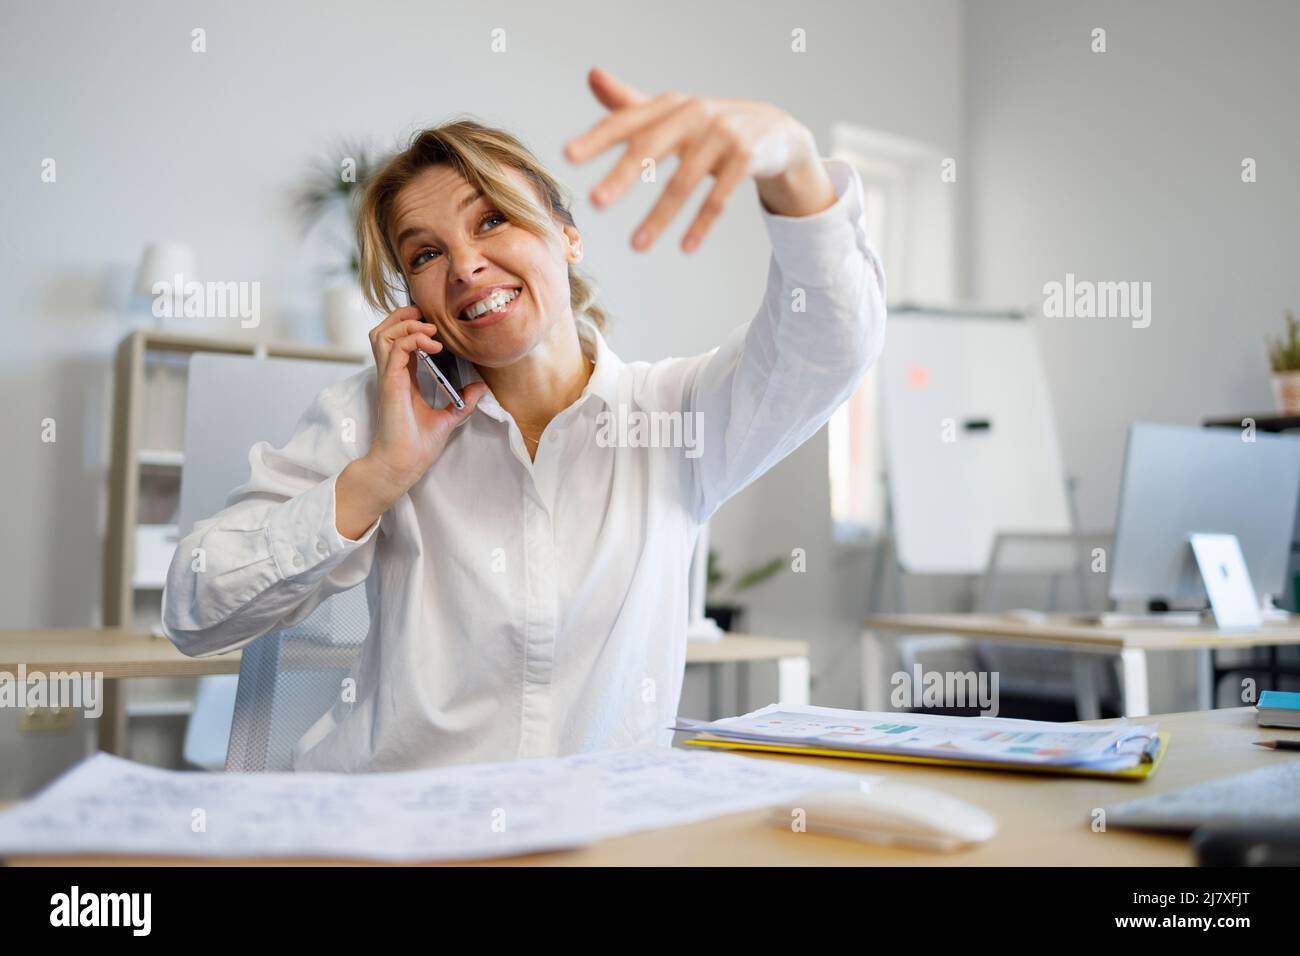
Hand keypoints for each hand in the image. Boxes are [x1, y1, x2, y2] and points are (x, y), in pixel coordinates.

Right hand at [361, 305, 486, 498]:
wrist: (403, 465)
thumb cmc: (417, 446)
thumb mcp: (447, 418)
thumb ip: (462, 401)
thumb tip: (480, 387)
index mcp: (402, 378)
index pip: (398, 340)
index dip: (411, 325)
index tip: (434, 325)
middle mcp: (392, 374)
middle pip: (384, 330)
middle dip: (403, 316)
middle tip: (427, 317)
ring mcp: (388, 378)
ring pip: (383, 334)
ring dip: (407, 324)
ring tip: (430, 330)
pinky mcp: (390, 384)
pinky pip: (395, 349)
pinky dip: (413, 339)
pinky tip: (433, 345)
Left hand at [563, 66, 827, 252]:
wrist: (777, 133)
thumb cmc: (712, 127)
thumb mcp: (674, 116)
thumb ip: (632, 104)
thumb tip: (591, 75)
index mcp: (670, 105)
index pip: (628, 120)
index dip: (598, 137)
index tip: (568, 156)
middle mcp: (695, 114)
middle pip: (652, 147)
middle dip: (623, 176)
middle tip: (594, 203)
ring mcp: (723, 134)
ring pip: (684, 181)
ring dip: (660, 216)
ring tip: (636, 246)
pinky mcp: (747, 158)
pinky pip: (720, 197)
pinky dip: (701, 224)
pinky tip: (685, 248)